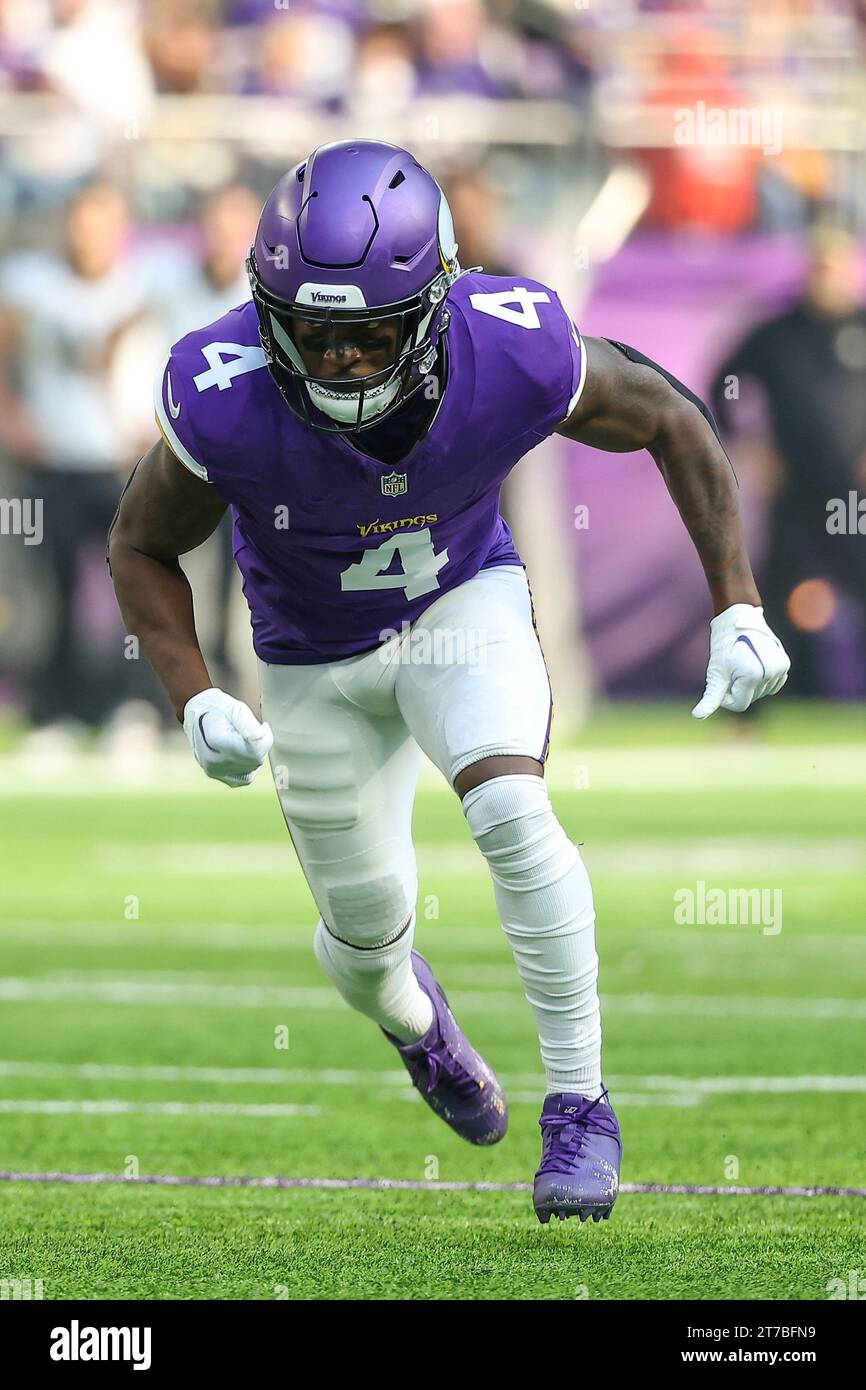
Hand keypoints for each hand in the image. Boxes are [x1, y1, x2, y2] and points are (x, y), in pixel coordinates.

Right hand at [183, 688, 273, 785]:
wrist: (197, 713)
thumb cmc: (218, 707)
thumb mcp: (236, 708)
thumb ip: (249, 724)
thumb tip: (260, 738)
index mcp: (216, 739)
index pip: (255, 750)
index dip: (265, 737)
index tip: (264, 725)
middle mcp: (212, 759)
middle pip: (255, 760)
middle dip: (260, 745)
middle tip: (253, 730)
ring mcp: (213, 769)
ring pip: (251, 768)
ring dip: (255, 754)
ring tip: (246, 739)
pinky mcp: (215, 775)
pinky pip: (243, 778)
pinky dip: (248, 766)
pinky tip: (244, 753)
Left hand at [692, 604, 789, 718]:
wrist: (739, 618)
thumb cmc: (724, 646)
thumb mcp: (716, 673)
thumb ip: (711, 697)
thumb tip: (697, 716)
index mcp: (753, 675)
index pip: (739, 705)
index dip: (726, 697)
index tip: (722, 679)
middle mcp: (771, 672)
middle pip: (750, 699)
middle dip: (738, 688)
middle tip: (732, 666)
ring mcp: (781, 668)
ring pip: (761, 693)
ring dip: (749, 684)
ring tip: (743, 663)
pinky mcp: (785, 665)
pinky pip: (771, 685)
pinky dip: (760, 680)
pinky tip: (754, 664)